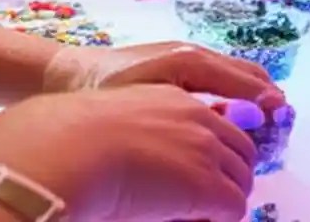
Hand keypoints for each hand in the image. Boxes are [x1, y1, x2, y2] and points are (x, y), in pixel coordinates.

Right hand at [0, 85, 259, 221]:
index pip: (219, 124)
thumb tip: (149, 161)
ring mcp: (206, 150)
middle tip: (210, 199)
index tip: (209, 172)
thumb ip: (142, 132)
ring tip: (197, 213)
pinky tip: (191, 219)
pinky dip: (220, 217)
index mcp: (175, 100)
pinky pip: (234, 207)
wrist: (67, 149)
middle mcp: (199, 119)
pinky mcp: (207, 185)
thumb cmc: (73, 138)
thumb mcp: (116, 121)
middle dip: (232, 174)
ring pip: (242, 179)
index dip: (218, 153)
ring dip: (225, 198)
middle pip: (242, 149)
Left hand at [43, 40, 285, 110]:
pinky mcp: (177, 61)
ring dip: (253, 91)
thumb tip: (222, 130)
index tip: (282, 115)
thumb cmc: (101, 93)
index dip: (265, 99)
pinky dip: (235, 89)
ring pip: (235, 71)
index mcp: (189, 61)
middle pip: (246, 71)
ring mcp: (186, 54)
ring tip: (266, 119)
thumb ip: (186, 116)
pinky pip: (219, 73)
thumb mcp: (144, 107)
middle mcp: (193, 53)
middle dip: (266, 93)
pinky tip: (233, 113)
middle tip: (281, 121)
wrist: (66, 75)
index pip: (242, 79)